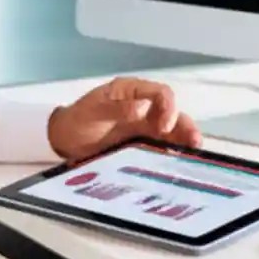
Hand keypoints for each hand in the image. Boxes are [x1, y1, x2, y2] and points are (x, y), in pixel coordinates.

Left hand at [47, 77, 200, 162]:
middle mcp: (145, 109)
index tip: (164, 126)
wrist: (64, 142)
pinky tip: (180, 165)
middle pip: (173, 114)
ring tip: (194, 154)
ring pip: (174, 133)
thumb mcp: (94, 109)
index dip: (168, 107)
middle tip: (193, 142)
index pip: (161, 94)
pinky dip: (174, 155)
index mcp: (133, 93)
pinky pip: (164, 150)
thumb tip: (139, 108)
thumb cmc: (78, 119)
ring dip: (185, 142)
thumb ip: (116, 107)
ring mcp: (146, 130)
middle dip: (186, 127)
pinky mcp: (144, 148)